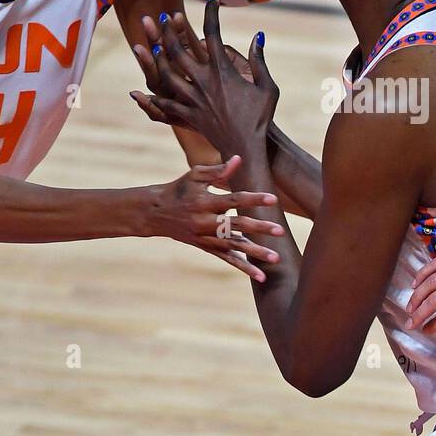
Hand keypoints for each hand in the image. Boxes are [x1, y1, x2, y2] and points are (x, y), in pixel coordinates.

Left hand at [130, 0, 277, 158]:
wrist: (246, 146)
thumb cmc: (260, 117)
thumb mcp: (267, 86)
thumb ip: (259, 60)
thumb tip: (258, 36)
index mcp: (222, 71)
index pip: (212, 34)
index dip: (211, 15)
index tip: (211, 2)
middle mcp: (203, 81)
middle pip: (179, 50)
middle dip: (170, 32)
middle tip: (165, 18)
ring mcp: (193, 98)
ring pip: (168, 74)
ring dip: (159, 58)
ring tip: (155, 47)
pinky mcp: (189, 114)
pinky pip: (167, 104)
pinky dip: (156, 96)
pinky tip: (146, 91)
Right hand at [147, 155, 284, 281]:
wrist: (155, 213)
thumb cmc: (178, 189)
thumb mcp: (194, 176)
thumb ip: (218, 170)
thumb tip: (239, 159)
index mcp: (204, 202)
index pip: (233, 200)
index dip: (253, 199)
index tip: (273, 199)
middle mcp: (205, 222)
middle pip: (236, 226)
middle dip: (259, 228)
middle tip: (280, 230)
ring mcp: (205, 238)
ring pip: (234, 247)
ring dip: (255, 253)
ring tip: (276, 258)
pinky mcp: (206, 248)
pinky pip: (227, 259)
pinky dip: (244, 267)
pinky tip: (261, 276)